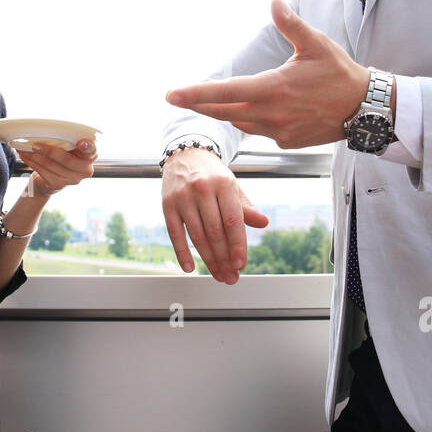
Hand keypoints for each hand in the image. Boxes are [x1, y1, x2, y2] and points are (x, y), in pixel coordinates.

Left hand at [13, 138, 96, 195]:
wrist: (51, 180)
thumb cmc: (61, 157)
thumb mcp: (68, 148)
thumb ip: (67, 141)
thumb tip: (50, 129)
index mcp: (90, 156)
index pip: (91, 150)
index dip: (87, 146)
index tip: (81, 143)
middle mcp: (84, 169)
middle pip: (66, 159)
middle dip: (49, 151)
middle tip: (34, 145)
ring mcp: (72, 179)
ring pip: (51, 165)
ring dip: (34, 156)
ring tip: (24, 148)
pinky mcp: (58, 185)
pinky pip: (42, 172)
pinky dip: (31, 162)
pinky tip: (24, 155)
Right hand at [161, 146, 268, 283]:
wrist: (186, 155)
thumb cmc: (213, 175)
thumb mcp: (232, 187)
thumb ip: (246, 207)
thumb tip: (263, 222)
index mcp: (224, 184)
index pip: (233, 221)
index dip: (237, 245)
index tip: (240, 264)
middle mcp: (202, 189)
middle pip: (215, 232)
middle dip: (224, 258)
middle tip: (231, 276)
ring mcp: (183, 197)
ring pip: (197, 235)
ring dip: (208, 260)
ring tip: (218, 274)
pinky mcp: (167, 204)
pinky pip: (175, 233)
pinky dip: (182, 252)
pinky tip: (190, 267)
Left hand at [165, 0, 374, 148]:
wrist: (364, 109)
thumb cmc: (339, 73)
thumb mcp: (315, 44)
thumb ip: (290, 24)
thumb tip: (274, 0)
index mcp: (273, 88)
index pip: (225, 92)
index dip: (195, 94)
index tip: (171, 95)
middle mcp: (271, 114)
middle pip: (223, 111)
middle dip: (199, 104)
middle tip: (176, 99)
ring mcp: (278, 131)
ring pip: (239, 122)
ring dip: (224, 112)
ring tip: (211, 101)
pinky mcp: (286, 141)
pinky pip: (258, 130)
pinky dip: (250, 119)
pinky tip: (254, 109)